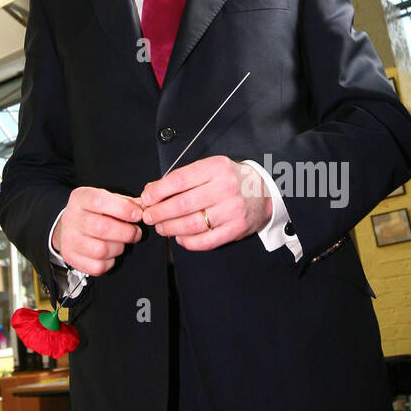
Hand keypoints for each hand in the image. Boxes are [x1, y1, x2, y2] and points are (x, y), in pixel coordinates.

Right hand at [53, 187, 142, 275]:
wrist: (71, 227)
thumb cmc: (94, 212)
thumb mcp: (107, 199)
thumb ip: (126, 202)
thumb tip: (144, 207)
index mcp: (80, 199)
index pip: (99, 201)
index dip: (123, 209)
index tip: (138, 215)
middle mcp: (72, 218)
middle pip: (101, 228)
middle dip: (127, 232)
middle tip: (136, 232)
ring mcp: (70, 240)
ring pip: (101, 250)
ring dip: (119, 248)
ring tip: (122, 242)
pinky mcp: (72, 257)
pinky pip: (97, 266)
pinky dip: (110, 262)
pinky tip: (111, 253)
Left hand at [139, 156, 270, 250]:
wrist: (264, 193)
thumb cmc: (231, 180)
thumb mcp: (210, 168)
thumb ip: (183, 178)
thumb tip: (151, 191)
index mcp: (216, 168)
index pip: (179, 180)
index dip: (158, 191)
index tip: (146, 198)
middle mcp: (225, 188)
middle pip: (182, 204)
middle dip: (159, 213)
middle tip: (149, 216)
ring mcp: (232, 210)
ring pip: (191, 224)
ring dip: (170, 228)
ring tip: (162, 227)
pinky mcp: (236, 229)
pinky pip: (206, 241)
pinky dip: (188, 242)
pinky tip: (180, 238)